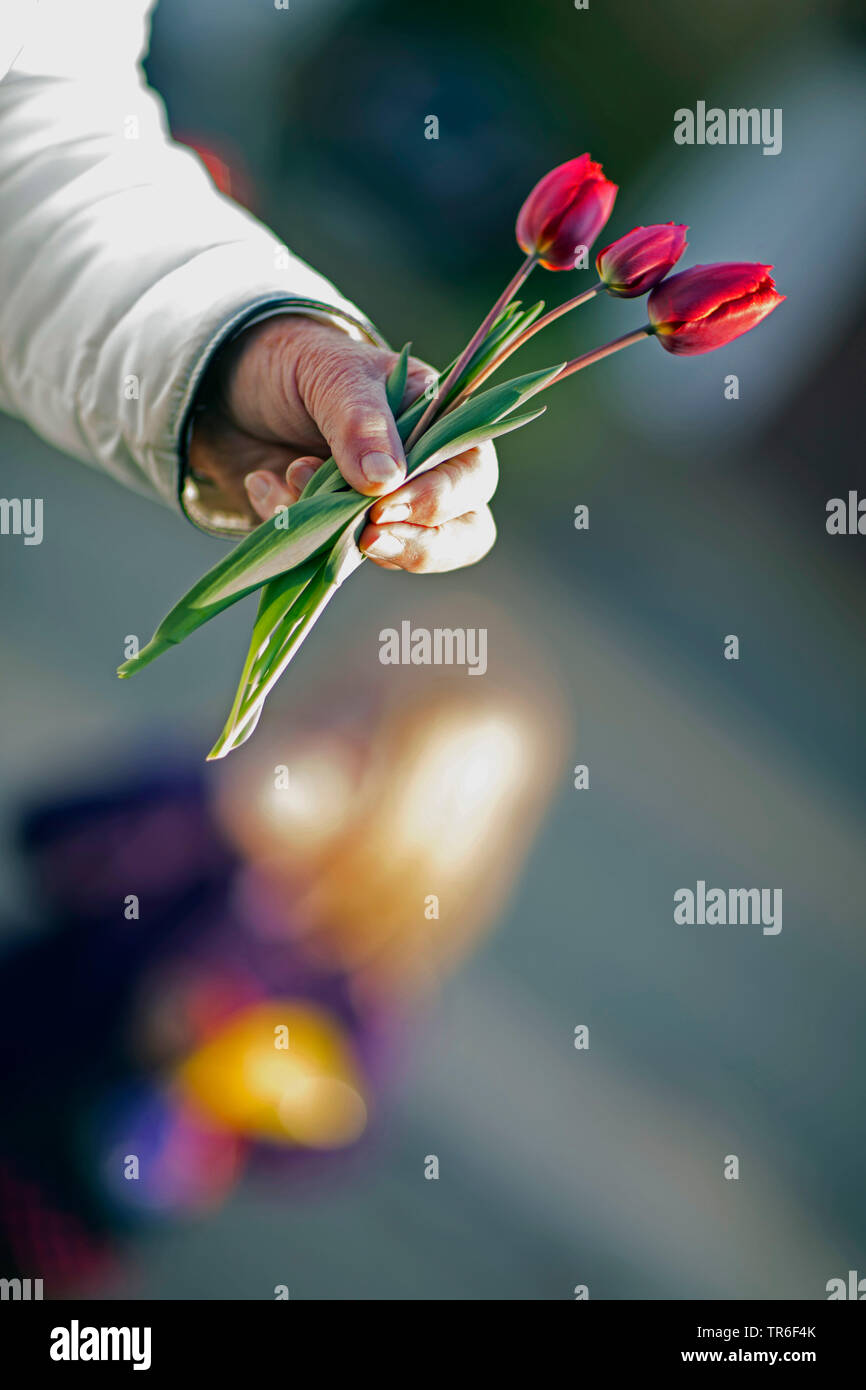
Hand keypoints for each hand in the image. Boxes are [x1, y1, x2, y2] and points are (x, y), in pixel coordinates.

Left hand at [188, 315, 497, 572]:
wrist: (225, 387)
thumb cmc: (296, 363)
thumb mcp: (329, 373)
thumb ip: (361, 423)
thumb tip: (387, 484)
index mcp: (440, 424)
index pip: (471, 476)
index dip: (439, 499)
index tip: (385, 505)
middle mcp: (423, 475)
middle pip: (460, 535)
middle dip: (418, 546)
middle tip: (369, 537)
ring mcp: (380, 513)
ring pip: (393, 554)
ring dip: (342, 532)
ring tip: (294, 472)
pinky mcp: (335, 536)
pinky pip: (325, 557)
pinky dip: (292, 526)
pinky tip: (262, 481)